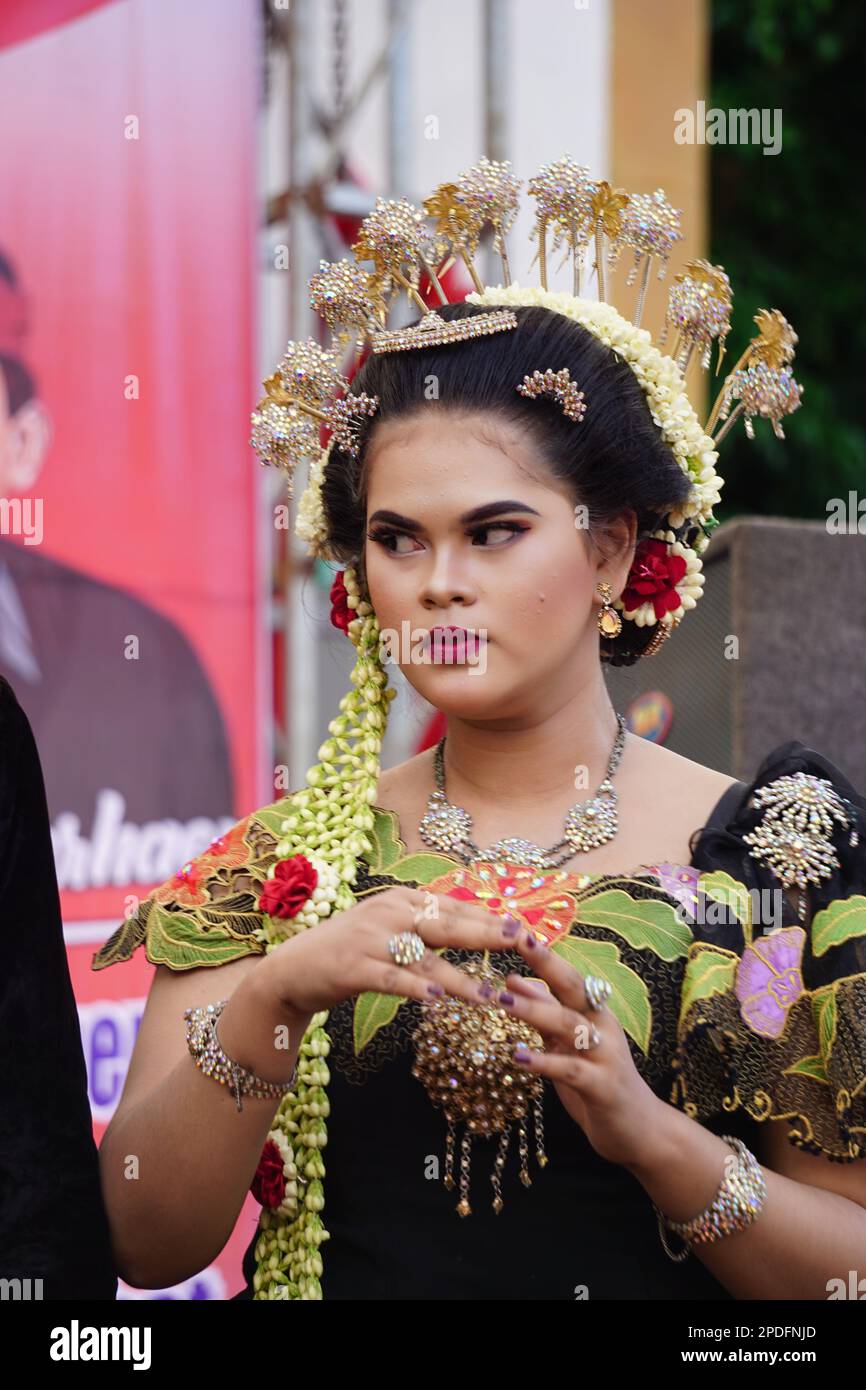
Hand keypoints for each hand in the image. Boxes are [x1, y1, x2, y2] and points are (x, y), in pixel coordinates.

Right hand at [259, 887, 533, 1018]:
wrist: (294, 969)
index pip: (455, 907)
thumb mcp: (390, 928)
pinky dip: (415, 987)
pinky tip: (437, 999)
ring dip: (462, 979)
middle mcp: (389, 912)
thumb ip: (427, 925)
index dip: (491, 919)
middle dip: (489, 935)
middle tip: (524, 945)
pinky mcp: (354, 966)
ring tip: (493, 996)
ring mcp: (371, 939)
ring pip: (426, 958)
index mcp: (402, 899)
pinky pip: (391, 978)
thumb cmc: (351, 950)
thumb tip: (476, 926)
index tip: (527, 930)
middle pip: (448, 924)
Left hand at [490, 931, 667, 1171]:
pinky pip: (572, 1069)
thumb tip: (514, 979)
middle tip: (517, 941)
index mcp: (594, 1012)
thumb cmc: (599, 1081)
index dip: (542, 953)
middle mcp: (603, 1025)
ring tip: (501, 1000)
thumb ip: (545, 1012)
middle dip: (545, 962)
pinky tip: (518, 1056)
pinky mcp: (603, 1085)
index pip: (566, 975)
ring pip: (568, 1024)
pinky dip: (544, 1062)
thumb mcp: (568, 1043)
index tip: (515, 928)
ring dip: (533, 1010)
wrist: (640, 1130)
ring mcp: (606, 1054)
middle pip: (573, 987)